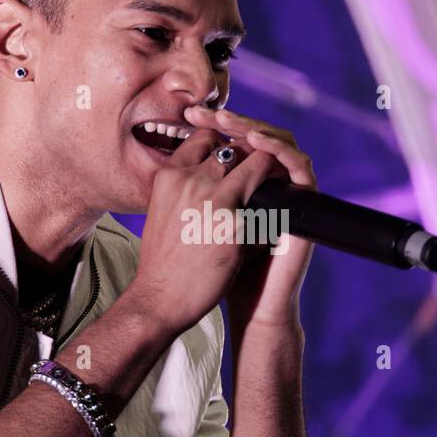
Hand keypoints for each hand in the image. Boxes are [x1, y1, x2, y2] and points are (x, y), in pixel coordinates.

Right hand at [125, 124, 287, 336]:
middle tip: (261, 174)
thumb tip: (211, 175)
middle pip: (234, 146)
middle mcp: (191, 179)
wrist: (160, 298)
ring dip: (268, 174)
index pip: (205, 137)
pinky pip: (268, 199)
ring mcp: (215, 198)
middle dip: (250, 156)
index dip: (225, 145)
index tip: (235, 160)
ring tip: (275, 189)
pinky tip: (276, 217)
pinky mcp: (236, 222)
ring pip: (258, 163)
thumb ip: (183, 187)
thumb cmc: (163, 260)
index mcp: (170, 174)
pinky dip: (274, 206)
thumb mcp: (163, 209)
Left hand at [180, 105, 315, 333]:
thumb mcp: (202, 224)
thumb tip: (179, 155)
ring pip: (280, 142)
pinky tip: (256, 141)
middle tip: (203, 111)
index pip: (237, 142)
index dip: (215, 125)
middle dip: (231, 120)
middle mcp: (271, 186)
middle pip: (257, 136)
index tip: (187, 114)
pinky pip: (300, 165)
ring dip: (253, 127)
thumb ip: (201, 193)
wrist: (251, 304)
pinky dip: (279, 149)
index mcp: (245, 187)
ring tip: (228, 120)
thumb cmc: (220, 273)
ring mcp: (290, 193)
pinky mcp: (304, 205)